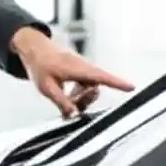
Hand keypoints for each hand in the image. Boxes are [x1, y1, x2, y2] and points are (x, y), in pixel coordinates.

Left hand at [10, 28, 135, 118]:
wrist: (34, 49)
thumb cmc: (40, 66)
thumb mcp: (46, 87)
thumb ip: (61, 102)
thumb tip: (73, 116)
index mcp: (78, 69)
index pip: (101, 77)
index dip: (117, 83)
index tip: (131, 88)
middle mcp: (84, 68)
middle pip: (94, 87)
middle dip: (85, 100)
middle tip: (70, 107)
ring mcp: (82, 69)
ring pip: (89, 88)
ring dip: (80, 97)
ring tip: (65, 100)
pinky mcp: (79, 71)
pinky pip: (84, 85)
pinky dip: (77, 93)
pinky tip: (66, 96)